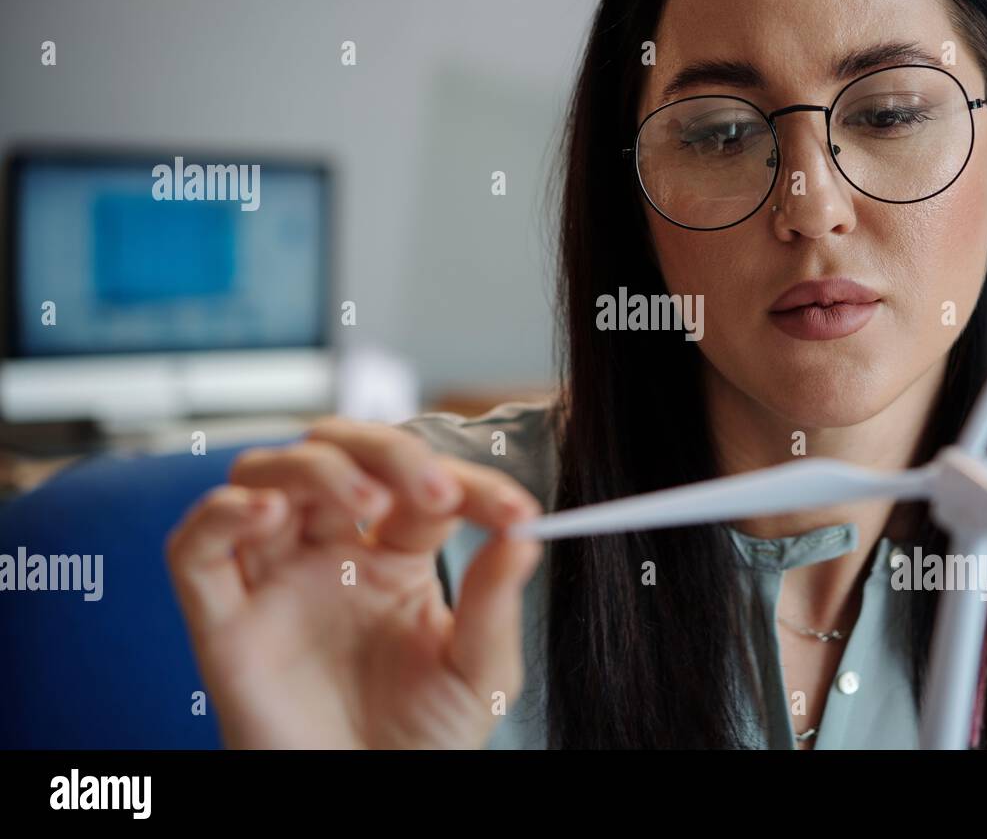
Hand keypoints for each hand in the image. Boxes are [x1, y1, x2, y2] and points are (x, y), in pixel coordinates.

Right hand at [165, 417, 542, 748]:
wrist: (365, 807)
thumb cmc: (420, 742)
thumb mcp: (478, 673)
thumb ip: (493, 603)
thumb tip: (524, 535)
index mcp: (397, 556)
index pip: (422, 486)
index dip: (469, 483)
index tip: (515, 512)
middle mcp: (331, 554)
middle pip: (337, 451)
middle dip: (387, 451)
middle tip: (435, 491)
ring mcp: (275, 580)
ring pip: (266, 475)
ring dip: (317, 467)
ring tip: (366, 505)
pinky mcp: (223, 620)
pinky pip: (194, 547)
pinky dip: (222, 513)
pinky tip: (265, 514)